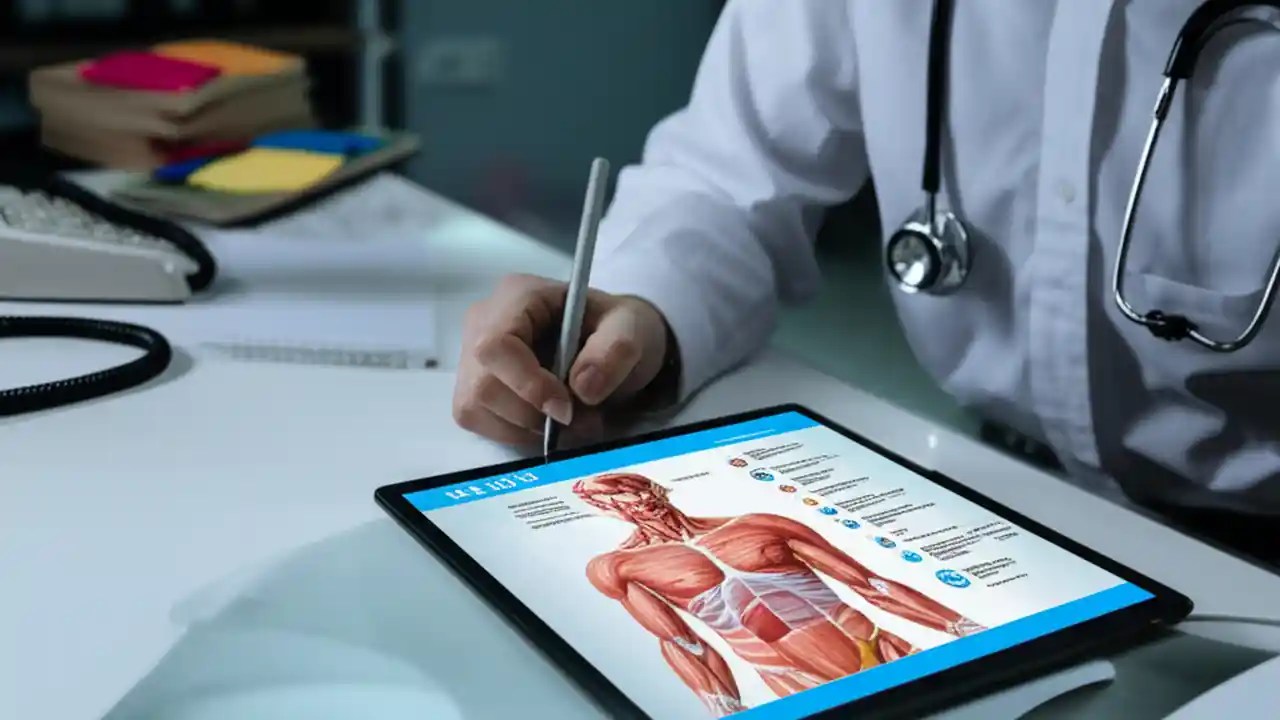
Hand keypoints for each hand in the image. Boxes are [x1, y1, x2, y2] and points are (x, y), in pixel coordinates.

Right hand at [453, 274, 670, 445]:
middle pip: (483, 383)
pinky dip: (515, 433)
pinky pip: (478, 420)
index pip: (496, 345)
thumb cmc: (617, 329)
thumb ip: (614, 351)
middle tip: (581, 421)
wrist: (613, 343)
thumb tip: (582, 388)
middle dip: (532, 415)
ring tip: (570, 423)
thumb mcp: (632, 329)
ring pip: (475, 407)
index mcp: (517, 296)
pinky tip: (545, 423)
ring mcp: (472, 355)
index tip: (566, 410)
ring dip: (525, 428)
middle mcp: (483, 322)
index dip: (527, 384)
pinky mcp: (473, 386)